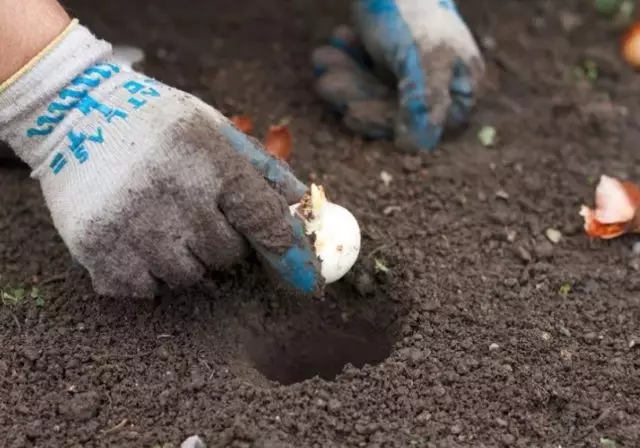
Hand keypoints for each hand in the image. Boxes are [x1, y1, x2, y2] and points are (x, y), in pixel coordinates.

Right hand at [0, 20, 322, 297]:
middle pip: (226, 255)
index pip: (264, 219)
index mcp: (211, 159)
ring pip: (186, 277)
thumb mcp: (212, 128)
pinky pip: (143, 288)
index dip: (287, 252)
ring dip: (183, 259)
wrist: (74, 111)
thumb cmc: (156, 123)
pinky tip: (136, 240)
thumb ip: (260, 167)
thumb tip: (301, 203)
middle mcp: (176, 193)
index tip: (302, 276)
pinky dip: (146, 273)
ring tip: (162, 223)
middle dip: (221, 242)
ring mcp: (134, 222)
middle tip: (198, 216)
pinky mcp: (97, 245)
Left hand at [312, 0, 484, 151]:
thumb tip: (417, 147)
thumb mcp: (420, 57)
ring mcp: (411, 77)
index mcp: (459, 88)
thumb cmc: (412, 11)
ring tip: (323, 56)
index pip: (419, 126)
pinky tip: (339, 39)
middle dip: (354, 93)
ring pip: (372, 95)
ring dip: (343, 78)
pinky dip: (346, 60)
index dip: (383, 121)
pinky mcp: (388, 64)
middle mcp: (438, 88)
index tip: (350, 113)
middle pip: (390, 112)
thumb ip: (421, 100)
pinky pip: (363, 76)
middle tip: (326, 82)